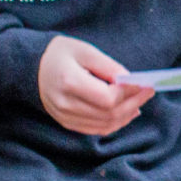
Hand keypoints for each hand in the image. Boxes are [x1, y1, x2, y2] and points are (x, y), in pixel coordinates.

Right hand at [38, 36, 152, 134]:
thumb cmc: (60, 54)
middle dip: (134, 103)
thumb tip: (130, 80)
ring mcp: (65, 117)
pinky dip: (115, 123)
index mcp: (69, 82)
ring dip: (127, 114)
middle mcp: (66, 104)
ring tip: (141, 100)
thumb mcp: (85, 51)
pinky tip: (127, 112)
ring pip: (105, 124)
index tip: (142, 82)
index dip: (129, 92)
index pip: (107, 98)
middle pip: (109, 113)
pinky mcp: (67, 123)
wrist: (31, 68)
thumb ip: (108, 66)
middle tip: (148, 91)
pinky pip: (96, 129)